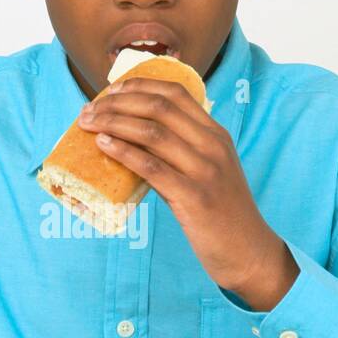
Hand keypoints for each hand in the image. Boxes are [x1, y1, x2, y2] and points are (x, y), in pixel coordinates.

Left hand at [77, 77, 298, 308]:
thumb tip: (133, 139)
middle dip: (117, 103)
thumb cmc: (222, 213)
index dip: (139, 86)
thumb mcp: (209, 171)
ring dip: (113, 124)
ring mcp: (206, 170)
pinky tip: (104, 146)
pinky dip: (124, 152)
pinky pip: (152, 167)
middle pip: (159, 108)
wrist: (249, 251)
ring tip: (88, 125)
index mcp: (216, 134)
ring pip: (152, 133)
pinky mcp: (195, 198)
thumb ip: (181, 152)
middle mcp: (213, 146)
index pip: (176, 93)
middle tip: (88, 110)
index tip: (111, 91)